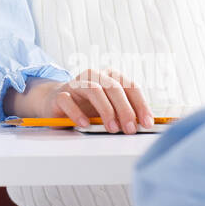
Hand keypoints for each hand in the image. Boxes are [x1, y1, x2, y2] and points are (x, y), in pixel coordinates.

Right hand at [39, 67, 153, 132]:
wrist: (57, 102)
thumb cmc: (88, 106)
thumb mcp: (110, 107)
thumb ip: (124, 112)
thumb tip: (143, 125)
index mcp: (111, 76)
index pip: (130, 87)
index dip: (141, 105)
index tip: (147, 123)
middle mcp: (94, 76)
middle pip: (114, 88)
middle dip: (125, 110)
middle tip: (130, 129)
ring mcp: (76, 84)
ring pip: (94, 90)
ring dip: (106, 110)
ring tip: (112, 128)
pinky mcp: (60, 95)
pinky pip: (69, 101)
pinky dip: (77, 113)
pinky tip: (85, 124)